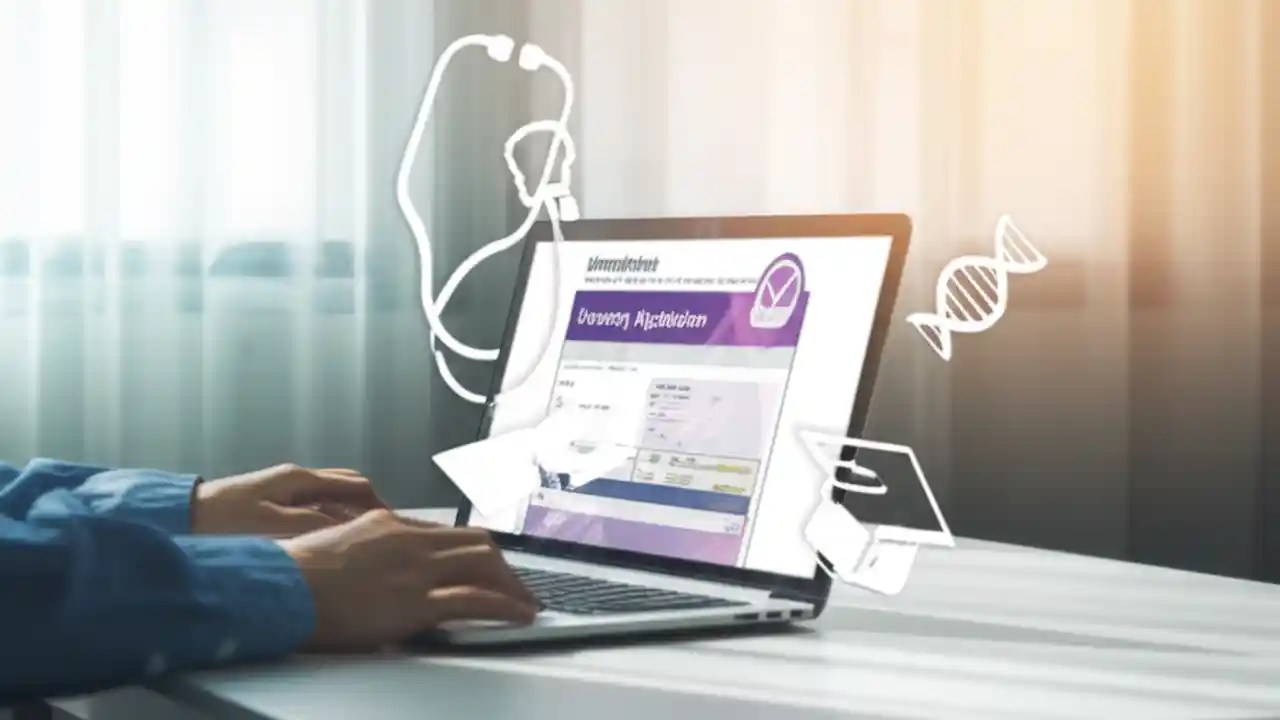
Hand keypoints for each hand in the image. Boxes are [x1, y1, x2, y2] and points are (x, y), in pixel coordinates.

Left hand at [192, 463, 387, 536]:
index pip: (355, 486)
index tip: (396, 525)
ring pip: (332, 495)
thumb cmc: (223, 523)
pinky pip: (316, 504)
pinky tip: (334, 536)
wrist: (180, 517)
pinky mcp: (273, 500)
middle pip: (347, 485)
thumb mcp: (272, 524)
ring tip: (364, 537)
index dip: (379, 505)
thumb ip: (313, 521)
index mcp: (300, 479)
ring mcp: (285, 487)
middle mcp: (296, 477)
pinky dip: (333, 516)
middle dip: (370, 505)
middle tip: (386, 531)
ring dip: (351, 512)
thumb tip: (348, 524)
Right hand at [279, 509, 538, 649]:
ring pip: (484, 563)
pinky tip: (520, 615)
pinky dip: (506, 606)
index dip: (468, 551)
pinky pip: (476, 599)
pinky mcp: (419, 600)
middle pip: (474, 543)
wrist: (279, 588)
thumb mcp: (333, 547)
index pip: (443, 533)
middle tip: (514, 584)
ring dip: (511, 585)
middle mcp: (409, 539)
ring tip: (525, 602)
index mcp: (387, 524)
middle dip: (500, 565)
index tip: (482, 564)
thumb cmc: (292, 576)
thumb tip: (374, 571)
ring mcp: (417, 568)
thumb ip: (363, 553)